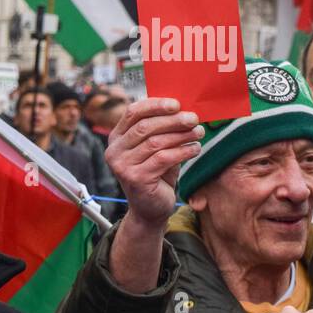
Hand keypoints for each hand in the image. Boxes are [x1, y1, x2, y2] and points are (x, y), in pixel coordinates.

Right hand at [104, 97, 202, 227]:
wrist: (150, 208)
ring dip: (181, 135)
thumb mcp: (155, 148)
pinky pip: (163, 158)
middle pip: (145, 126)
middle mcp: (114, 151)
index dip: (155, 105)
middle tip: (194, 118)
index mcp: (117, 137)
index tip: (177, 103)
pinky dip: (182, 151)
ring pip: (155, 142)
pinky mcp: (135, 179)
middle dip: (173, 120)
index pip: (133, 112)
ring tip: (198, 133)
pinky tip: (195, 148)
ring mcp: (122, 166)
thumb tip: (183, 108)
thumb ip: (161, 129)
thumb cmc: (156, 173)